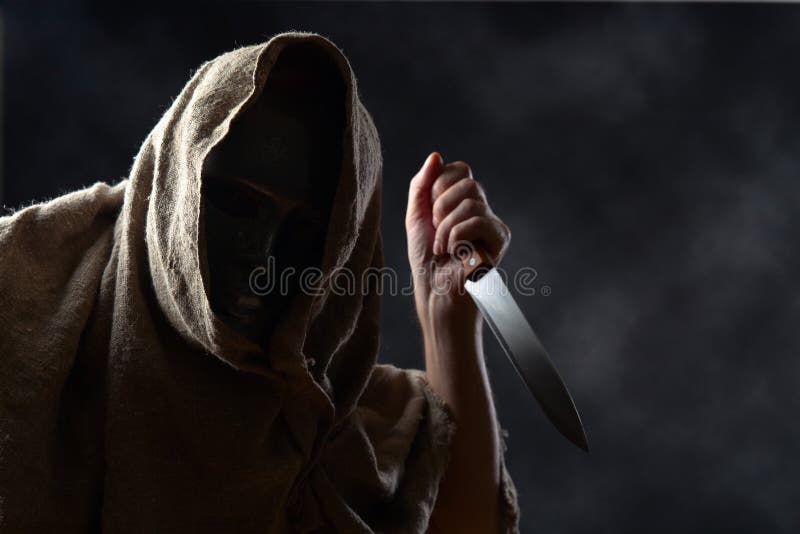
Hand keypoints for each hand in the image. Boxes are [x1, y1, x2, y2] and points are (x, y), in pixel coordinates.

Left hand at [405, 152, 510, 331]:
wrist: (434, 290)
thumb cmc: (425, 257)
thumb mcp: (416, 215)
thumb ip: (421, 184)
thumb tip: (436, 155)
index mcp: (462, 200)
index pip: (460, 169)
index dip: (440, 184)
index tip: (431, 211)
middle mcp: (480, 207)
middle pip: (467, 181)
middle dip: (441, 206)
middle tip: (437, 229)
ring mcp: (492, 221)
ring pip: (470, 202)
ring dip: (446, 227)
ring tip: (443, 247)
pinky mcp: (499, 237)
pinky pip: (478, 219)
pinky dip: (457, 235)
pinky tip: (456, 252)